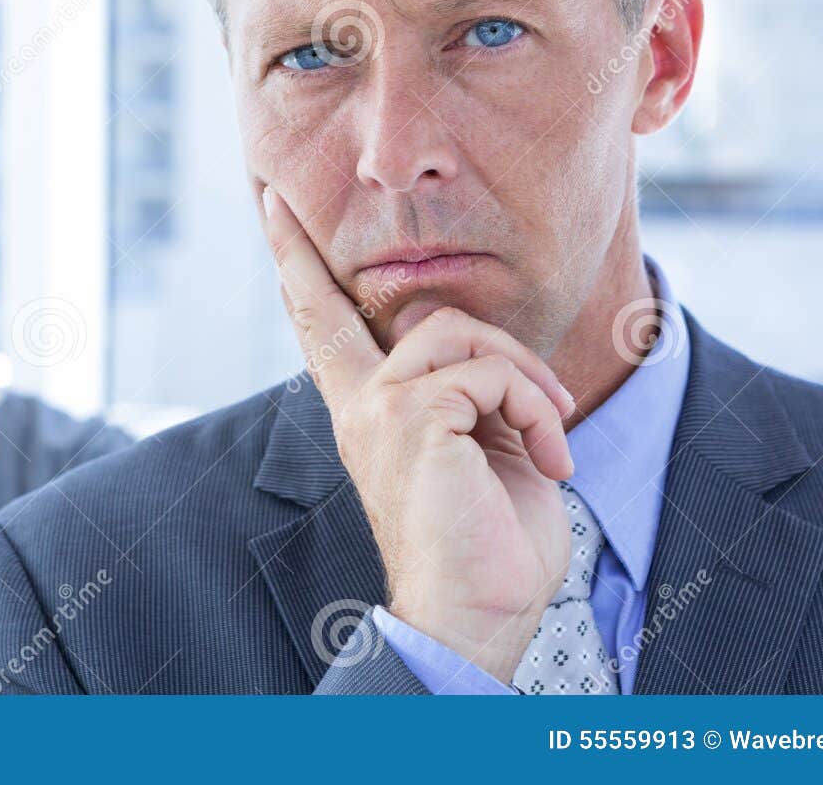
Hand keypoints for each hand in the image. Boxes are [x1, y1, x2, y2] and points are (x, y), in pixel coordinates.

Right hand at [262, 185, 577, 683]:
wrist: (479, 615)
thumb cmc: (491, 547)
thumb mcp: (483, 450)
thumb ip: (468, 393)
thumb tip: (485, 354)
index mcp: (371, 413)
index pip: (324, 327)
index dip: (296, 265)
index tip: (271, 207)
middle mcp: (361, 405)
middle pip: (335, 306)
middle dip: (314, 259)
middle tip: (320, 244)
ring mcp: (380, 409)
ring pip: (458, 330)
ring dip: (525, 377)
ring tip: (551, 432)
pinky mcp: (412, 418)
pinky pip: (490, 373)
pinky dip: (536, 409)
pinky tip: (550, 458)